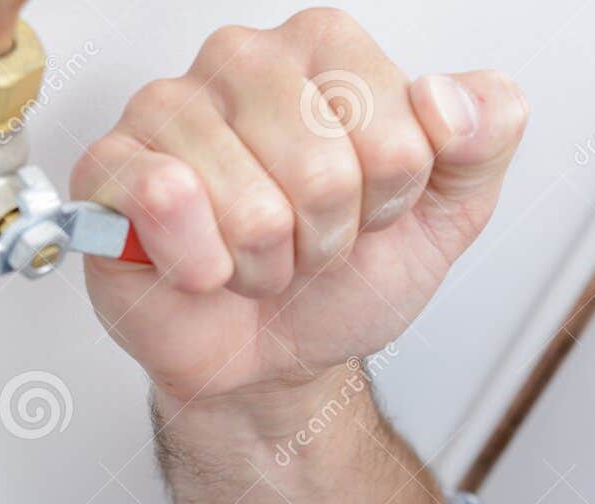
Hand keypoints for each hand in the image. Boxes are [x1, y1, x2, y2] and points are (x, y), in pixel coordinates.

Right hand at [71, 7, 527, 402]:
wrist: (277, 360)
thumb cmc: (346, 280)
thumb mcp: (446, 216)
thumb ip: (484, 141)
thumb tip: (453, 98)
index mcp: (327, 52)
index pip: (395, 127)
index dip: (389, 198)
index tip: (369, 211)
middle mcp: (244, 60)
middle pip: (324, 167)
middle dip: (329, 237)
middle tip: (308, 243)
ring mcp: (169, 107)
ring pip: (255, 206)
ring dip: (268, 263)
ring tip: (257, 257)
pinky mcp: (111, 168)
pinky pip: (167, 205)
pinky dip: (202, 267)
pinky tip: (200, 263)